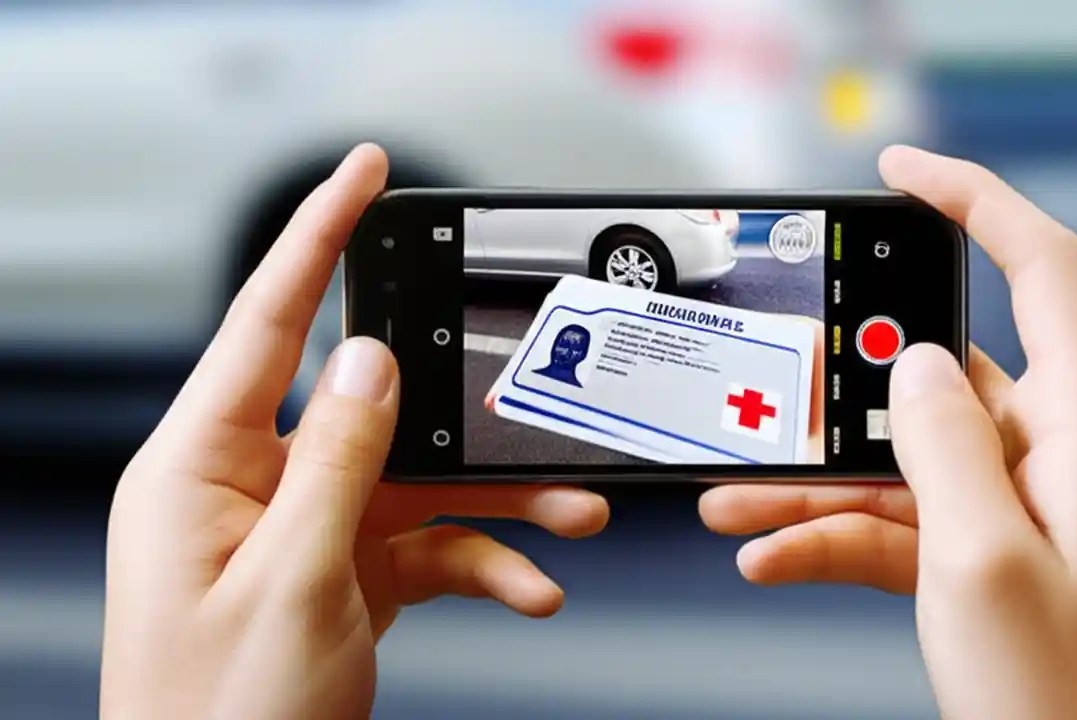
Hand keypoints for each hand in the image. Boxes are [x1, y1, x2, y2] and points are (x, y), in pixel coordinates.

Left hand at [101, 145, 608, 718]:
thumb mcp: (291, 584)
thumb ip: (337, 463)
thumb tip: (368, 361)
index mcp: (203, 469)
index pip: (267, 321)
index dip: (317, 233)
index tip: (364, 171)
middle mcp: (253, 489)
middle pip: (375, 410)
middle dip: (468, 412)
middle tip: (534, 382)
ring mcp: (303, 534)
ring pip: (418, 482)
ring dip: (500, 500)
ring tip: (574, 513)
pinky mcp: (344, 576)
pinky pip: (427, 548)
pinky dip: (485, 563)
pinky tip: (532, 587)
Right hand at [700, 146, 1076, 718]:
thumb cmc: (1068, 701)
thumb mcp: (982, 557)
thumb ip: (942, 440)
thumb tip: (913, 363)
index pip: (1040, 268)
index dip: (973, 199)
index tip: (900, 172)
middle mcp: (1060, 457)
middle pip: (940, 377)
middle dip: (842, 393)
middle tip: (770, 399)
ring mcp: (1022, 511)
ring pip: (905, 460)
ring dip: (819, 480)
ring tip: (736, 499)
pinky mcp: (990, 560)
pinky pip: (902, 525)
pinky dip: (836, 537)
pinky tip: (772, 556)